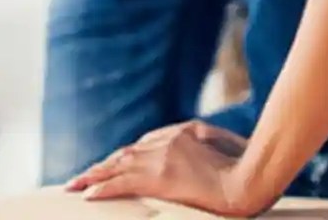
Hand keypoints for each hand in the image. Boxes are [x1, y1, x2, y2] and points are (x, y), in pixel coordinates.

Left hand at [66, 121, 266, 216]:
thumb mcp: (225, 143)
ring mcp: (162, 158)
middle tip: (82, 177)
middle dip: (103, 166)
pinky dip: (102, 188)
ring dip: (94, 176)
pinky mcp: (160, 178)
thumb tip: (194, 147)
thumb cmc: (248, 165)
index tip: (112, 167)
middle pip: (126, 153)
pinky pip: (122, 183)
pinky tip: (88, 195)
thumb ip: (203, 141)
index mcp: (183, 131)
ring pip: (118, 165)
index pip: (144, 145)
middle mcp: (167, 140)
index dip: (125, 158)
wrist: (252, 178)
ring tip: (75, 185)